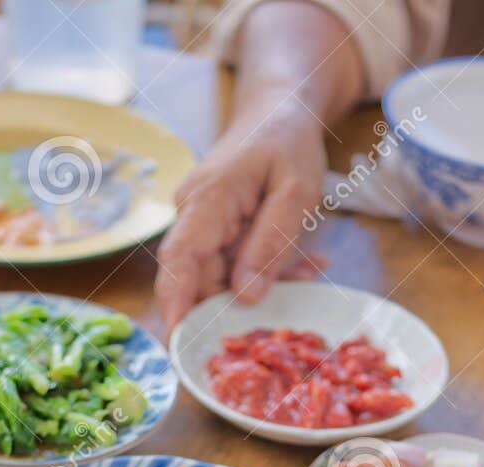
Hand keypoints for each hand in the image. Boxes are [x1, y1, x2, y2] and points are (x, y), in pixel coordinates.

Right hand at [154, 105, 327, 327]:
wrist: (278, 110)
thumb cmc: (287, 140)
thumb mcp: (297, 190)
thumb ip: (272, 242)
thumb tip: (245, 296)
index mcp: (208, 199)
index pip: (179, 258)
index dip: (176, 302)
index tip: (180, 339)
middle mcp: (194, 215)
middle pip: (200, 279)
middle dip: (238, 304)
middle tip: (286, 310)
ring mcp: (202, 225)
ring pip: (221, 278)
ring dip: (263, 286)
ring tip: (307, 272)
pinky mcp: (216, 234)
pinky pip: (234, 267)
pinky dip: (267, 273)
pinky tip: (303, 267)